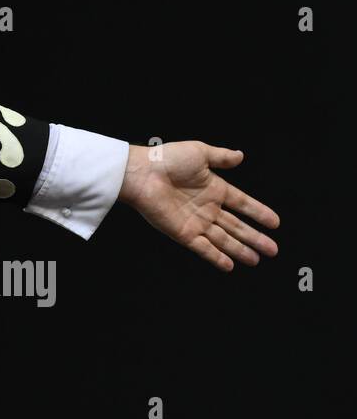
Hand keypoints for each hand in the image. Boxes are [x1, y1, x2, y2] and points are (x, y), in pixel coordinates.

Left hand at [118, 141, 279, 270]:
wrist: (142, 173)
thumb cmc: (168, 159)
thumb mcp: (199, 152)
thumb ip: (221, 157)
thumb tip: (241, 155)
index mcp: (213, 188)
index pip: (242, 203)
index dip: (258, 212)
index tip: (276, 223)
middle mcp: (207, 207)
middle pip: (236, 226)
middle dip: (255, 238)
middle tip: (273, 250)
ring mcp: (196, 221)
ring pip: (224, 240)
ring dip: (240, 250)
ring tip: (257, 260)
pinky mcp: (183, 233)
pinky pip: (203, 248)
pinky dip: (216, 257)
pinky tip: (231, 266)